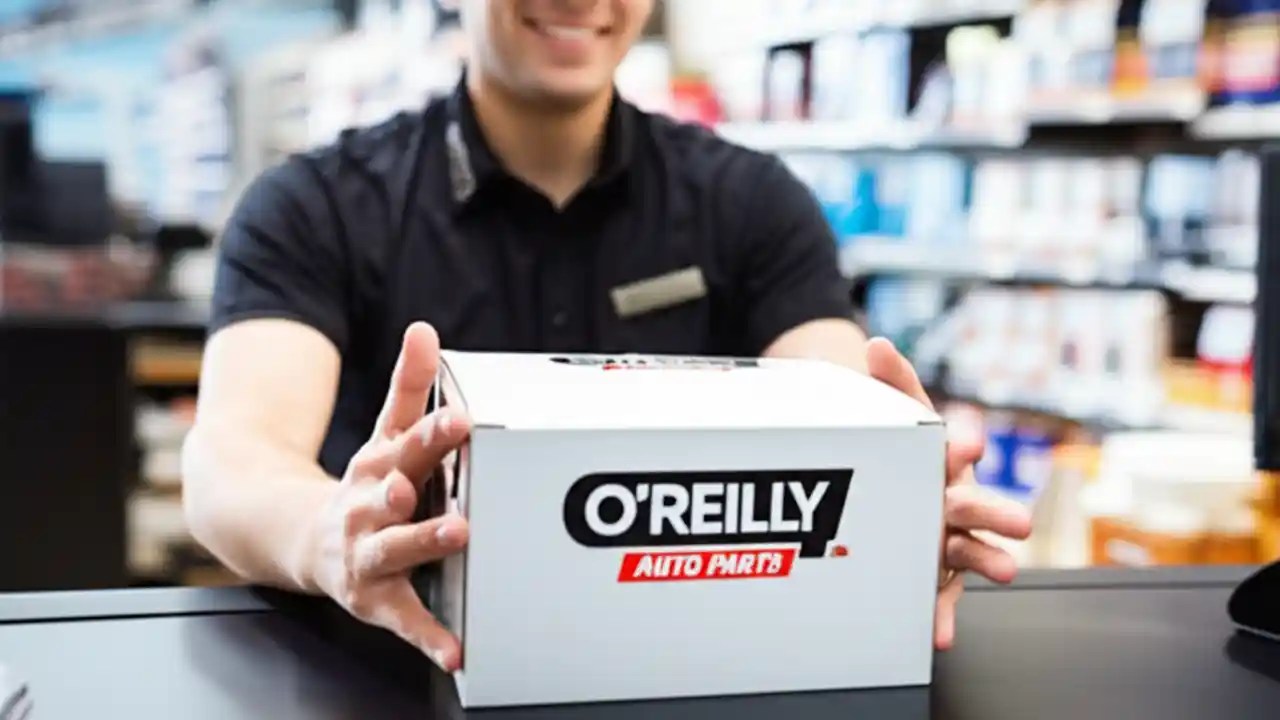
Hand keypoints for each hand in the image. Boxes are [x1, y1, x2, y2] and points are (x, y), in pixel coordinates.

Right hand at [306, 322, 471, 671]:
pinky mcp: (374, 596)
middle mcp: (369, 506)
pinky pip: (404, 617)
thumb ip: (411, 385)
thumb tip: (425, 330)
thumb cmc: (368, 483)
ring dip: (422, 541)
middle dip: (411, 483)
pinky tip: (454, 650)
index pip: (407, 441)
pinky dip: (428, 636)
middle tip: (428, 481)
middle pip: (393, 490)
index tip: (461, 418)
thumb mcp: (385, 433)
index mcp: (380, 464)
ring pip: (395, 547)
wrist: (299, 537)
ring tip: (456, 536)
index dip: (433, 431)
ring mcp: (368, 552)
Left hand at [866, 337, 1032, 650]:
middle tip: (1018, 521)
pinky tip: (941, 635)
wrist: (896, 492)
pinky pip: (940, 598)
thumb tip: (877, 344)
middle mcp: (955, 501)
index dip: (958, 446)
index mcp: (946, 460)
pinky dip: (941, 617)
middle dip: (995, 511)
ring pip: (972, 551)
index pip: (953, 449)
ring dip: (989, 561)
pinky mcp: (935, 577)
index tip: (964, 445)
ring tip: (1007, 570)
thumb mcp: (898, 418)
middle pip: (975, 504)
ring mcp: (948, 541)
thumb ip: (891, 383)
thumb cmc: (908, 454)